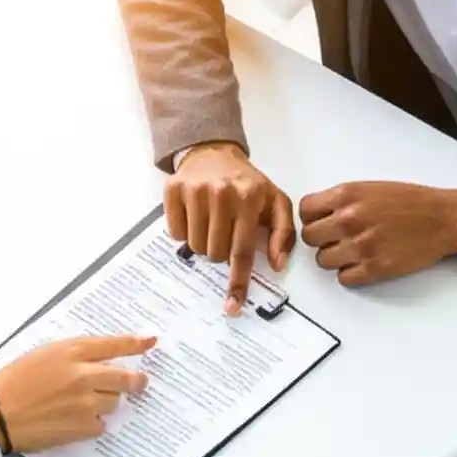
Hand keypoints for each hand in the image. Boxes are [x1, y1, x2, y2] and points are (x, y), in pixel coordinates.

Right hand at [0, 335, 154, 452]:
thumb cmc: (12, 383)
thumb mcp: (41, 355)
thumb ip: (71, 356)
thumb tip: (96, 362)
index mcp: (71, 352)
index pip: (113, 345)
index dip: (134, 344)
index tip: (150, 342)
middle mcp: (83, 375)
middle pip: (125, 377)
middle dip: (136, 380)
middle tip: (138, 382)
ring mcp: (86, 403)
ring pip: (113, 402)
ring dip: (105, 402)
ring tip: (80, 404)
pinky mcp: (83, 426)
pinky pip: (100, 424)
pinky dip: (91, 423)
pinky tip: (72, 420)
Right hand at [167, 142, 294, 314]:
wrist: (213, 151)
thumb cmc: (247, 182)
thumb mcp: (275, 202)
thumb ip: (283, 234)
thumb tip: (277, 264)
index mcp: (250, 198)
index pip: (243, 250)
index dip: (238, 281)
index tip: (233, 304)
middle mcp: (222, 193)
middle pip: (216, 253)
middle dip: (221, 252)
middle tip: (225, 233)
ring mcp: (195, 190)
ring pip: (195, 246)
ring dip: (203, 243)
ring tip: (211, 223)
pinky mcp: (173, 190)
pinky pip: (176, 233)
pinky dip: (184, 231)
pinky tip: (194, 215)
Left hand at [299, 181, 456, 285]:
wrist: (443, 219)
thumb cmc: (411, 202)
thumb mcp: (369, 188)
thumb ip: (341, 200)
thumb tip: (319, 213)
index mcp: (346, 196)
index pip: (305, 211)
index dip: (311, 218)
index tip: (320, 221)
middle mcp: (348, 220)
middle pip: (309, 237)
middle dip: (321, 238)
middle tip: (336, 237)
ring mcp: (360, 246)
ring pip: (323, 260)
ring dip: (334, 257)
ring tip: (352, 250)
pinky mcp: (374, 268)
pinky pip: (344, 278)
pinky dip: (350, 273)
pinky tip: (363, 263)